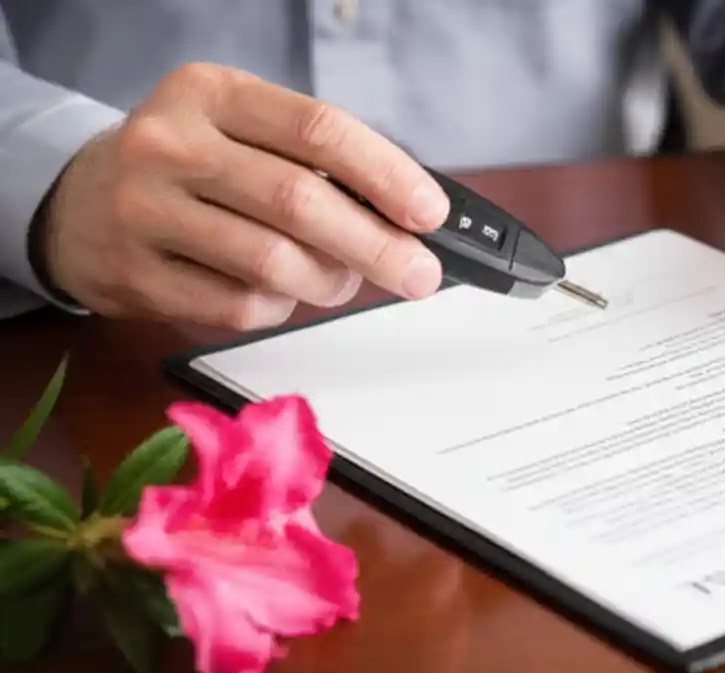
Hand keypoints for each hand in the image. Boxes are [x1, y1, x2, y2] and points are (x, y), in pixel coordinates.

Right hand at [36, 63, 449, 329]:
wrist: (77, 202)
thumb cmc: (187, 167)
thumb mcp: (239, 130)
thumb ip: (314, 161)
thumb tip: (407, 216)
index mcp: (211, 92)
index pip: (319, 130)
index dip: (387, 175)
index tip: (429, 213)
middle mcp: (170, 143)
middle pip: (300, 202)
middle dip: (377, 246)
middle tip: (419, 273)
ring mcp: (144, 210)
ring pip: (273, 263)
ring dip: (330, 283)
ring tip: (342, 281)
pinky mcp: (135, 274)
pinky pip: (238, 307)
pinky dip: (278, 308)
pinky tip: (278, 294)